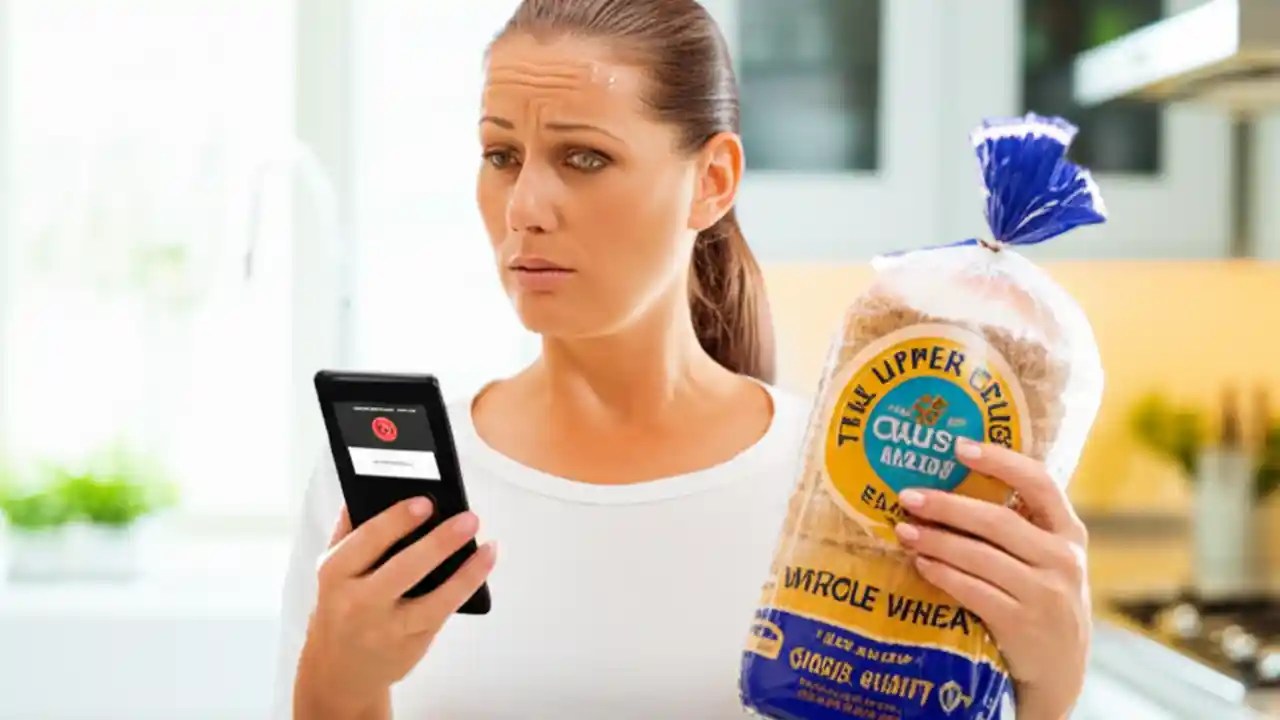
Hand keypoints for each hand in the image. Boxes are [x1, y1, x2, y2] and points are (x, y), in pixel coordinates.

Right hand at [295, 498, 496, 718]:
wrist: (339, 671)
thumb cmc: (341, 606)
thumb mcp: (332, 570)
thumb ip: (349, 529)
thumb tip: (367, 488)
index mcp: (335, 574)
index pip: (367, 541)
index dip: (397, 520)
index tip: (425, 502)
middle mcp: (359, 603)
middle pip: (403, 569)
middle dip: (438, 543)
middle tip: (468, 518)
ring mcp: (387, 628)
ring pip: (432, 600)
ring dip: (465, 572)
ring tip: (487, 545)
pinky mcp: (412, 644)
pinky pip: (444, 612)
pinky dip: (467, 586)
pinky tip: (484, 564)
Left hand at [892, 438, 1089, 719]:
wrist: (1061, 671)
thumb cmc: (1040, 599)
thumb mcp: (1045, 559)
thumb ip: (1017, 527)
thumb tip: (948, 484)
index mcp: (1069, 532)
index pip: (1040, 482)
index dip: (1000, 461)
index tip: (959, 446)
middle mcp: (1063, 559)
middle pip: (997, 521)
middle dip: (947, 505)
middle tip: (907, 496)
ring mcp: (1046, 594)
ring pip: (980, 556)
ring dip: (936, 540)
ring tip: (904, 530)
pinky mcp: (1023, 625)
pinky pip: (974, 591)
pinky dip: (943, 575)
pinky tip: (921, 564)